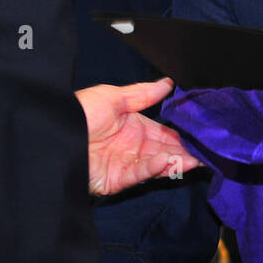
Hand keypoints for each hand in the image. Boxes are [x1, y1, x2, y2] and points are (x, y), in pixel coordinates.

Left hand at [78, 78, 201, 195]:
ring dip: (177, 161)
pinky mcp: (117, 180)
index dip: (183, 134)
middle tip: (209, 151)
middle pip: (166, 150)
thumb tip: (168, 83)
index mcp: (133, 126)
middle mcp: (133, 146)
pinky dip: (155, 167)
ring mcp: (126, 163)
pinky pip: (141, 173)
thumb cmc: (80, 111)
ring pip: (158, 164)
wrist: (54, 133)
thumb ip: (143, 93)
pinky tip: (168, 160)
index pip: (165, 132)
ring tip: (197, 159)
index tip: (202, 134)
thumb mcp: (114, 96)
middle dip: (187, 151)